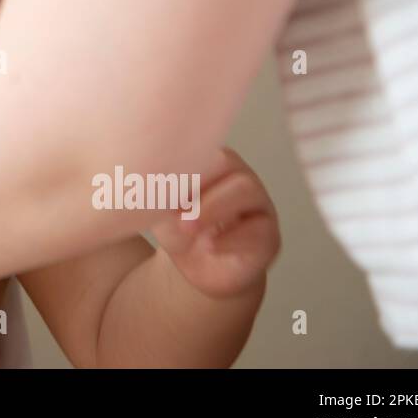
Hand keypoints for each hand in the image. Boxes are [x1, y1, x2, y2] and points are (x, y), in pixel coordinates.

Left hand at [149, 148, 280, 298]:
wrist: (200, 271)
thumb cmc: (179, 231)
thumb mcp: (159, 212)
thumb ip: (156, 197)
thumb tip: (148, 192)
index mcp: (209, 162)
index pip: (196, 146)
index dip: (175, 162)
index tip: (153, 182)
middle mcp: (238, 176)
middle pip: (224, 160)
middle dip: (194, 180)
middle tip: (170, 205)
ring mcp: (258, 204)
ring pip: (246, 188)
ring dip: (212, 207)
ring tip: (187, 227)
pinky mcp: (269, 237)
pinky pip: (259, 230)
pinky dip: (231, 239)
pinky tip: (210, 247)